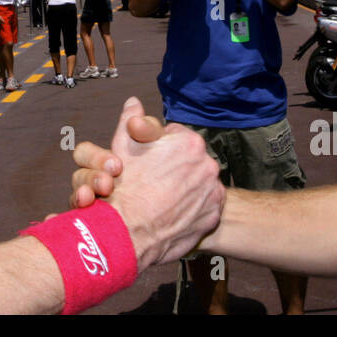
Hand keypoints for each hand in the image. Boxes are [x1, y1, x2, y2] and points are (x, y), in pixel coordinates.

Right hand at [70, 98, 222, 269]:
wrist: (128, 233)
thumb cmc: (125, 187)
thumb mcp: (122, 146)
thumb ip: (131, 120)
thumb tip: (134, 102)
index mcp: (189, 142)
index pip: (176, 135)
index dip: (158, 146)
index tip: (148, 159)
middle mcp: (208, 164)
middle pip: (190, 159)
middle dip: (174, 166)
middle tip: (154, 180)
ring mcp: (213, 192)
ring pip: (198, 182)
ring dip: (185, 186)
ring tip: (162, 197)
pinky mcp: (213, 216)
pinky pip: (205, 206)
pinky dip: (192, 208)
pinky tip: (172, 212)